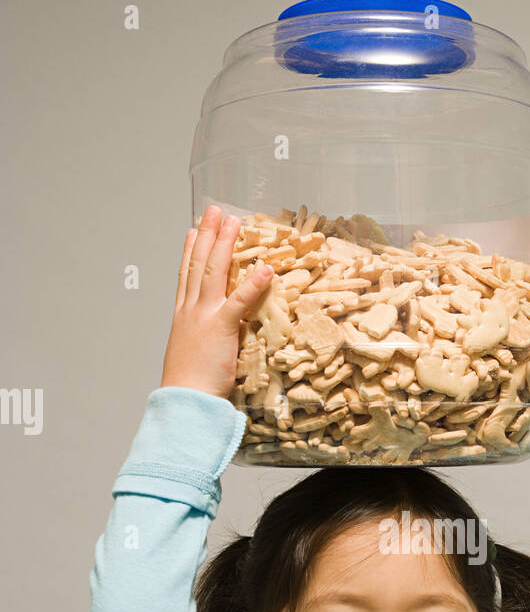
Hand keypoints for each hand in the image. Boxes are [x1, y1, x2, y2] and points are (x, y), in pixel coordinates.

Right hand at [160, 205, 273, 398]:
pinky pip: (239, 300)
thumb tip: (218, 335)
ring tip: (234, 222)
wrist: (185, 399)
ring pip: (214, 271)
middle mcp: (191, 310)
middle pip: (198, 263)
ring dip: (225, 244)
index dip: (189, 250)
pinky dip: (253, 283)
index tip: (193, 230)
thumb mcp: (194, 353)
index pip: (186, 275)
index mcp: (183, 316)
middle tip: (215, 211)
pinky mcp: (222, 328)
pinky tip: (264, 268)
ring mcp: (205, 316)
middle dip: (208, 234)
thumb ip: (206, 338)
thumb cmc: (192, 385)